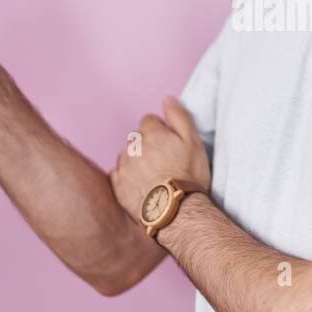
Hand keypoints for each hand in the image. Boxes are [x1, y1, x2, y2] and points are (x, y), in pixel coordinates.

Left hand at [110, 96, 211, 219]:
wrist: (175, 212)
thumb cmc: (187, 176)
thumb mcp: (193, 141)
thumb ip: (179, 117)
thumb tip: (168, 99)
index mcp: (150, 133)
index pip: (149, 120)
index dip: (161, 131)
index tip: (170, 145)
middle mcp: (132, 147)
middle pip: (137, 138)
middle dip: (148, 146)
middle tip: (165, 163)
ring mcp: (123, 166)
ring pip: (128, 156)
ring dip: (137, 162)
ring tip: (154, 178)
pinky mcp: (118, 186)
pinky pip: (120, 175)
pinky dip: (129, 178)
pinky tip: (143, 188)